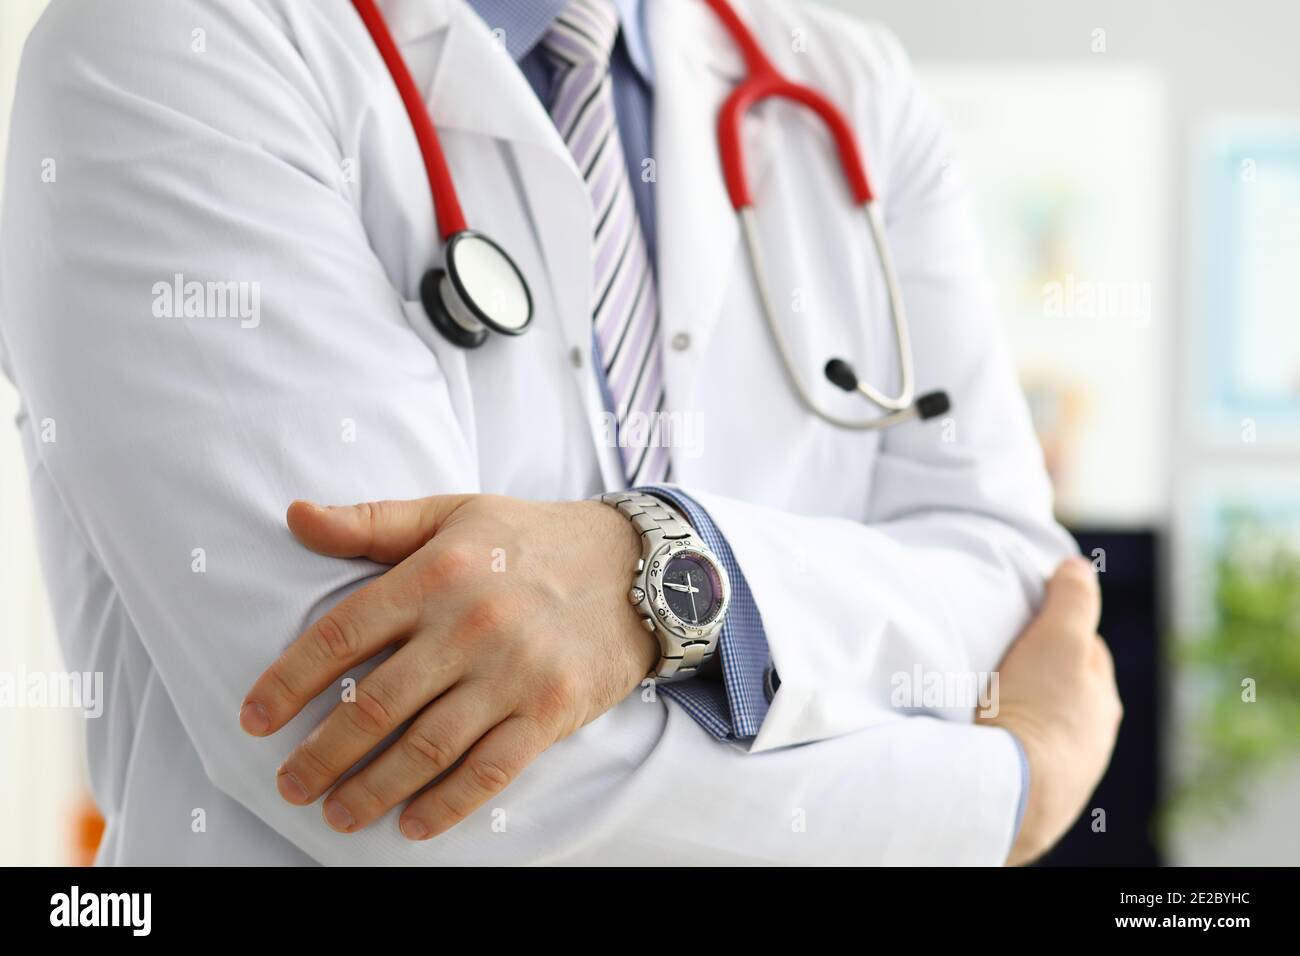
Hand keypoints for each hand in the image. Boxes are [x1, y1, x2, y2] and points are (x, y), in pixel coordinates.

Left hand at [238, 494, 657, 840]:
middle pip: (376, 705)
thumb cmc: (532, 538)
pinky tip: (412, 824)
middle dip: (321, 754)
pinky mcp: (552, 710)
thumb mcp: (454, 512)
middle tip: (289, 785)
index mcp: (437, 572)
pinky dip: (447, 804)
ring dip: (373, 789)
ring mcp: (514, 672)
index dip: (289, 683)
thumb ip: (373, 522)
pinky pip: (491, 770)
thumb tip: (294, 516)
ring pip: (426, 747)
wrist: (638, 565)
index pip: (342, 636)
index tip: (254, 720)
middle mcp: (471, 624)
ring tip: (336, 813)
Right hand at [977, 557, 1122, 865]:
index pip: (1086, 652)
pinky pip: (1014, 762)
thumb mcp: (1059, 637)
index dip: (1060, 628)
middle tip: (1001, 659)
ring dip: (1019, 713)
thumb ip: (1072, 598)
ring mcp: (1062, 778)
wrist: (1012, 792)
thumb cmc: (1038, 709)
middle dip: (1040, 674)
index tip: (1029, 620)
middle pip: (1064, 693)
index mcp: (1102, 703)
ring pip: (1039, 729)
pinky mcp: (1028, 804)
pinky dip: (1001, 747)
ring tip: (983, 703)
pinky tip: (978, 741)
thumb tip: (1078, 567)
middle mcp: (1091, 744)